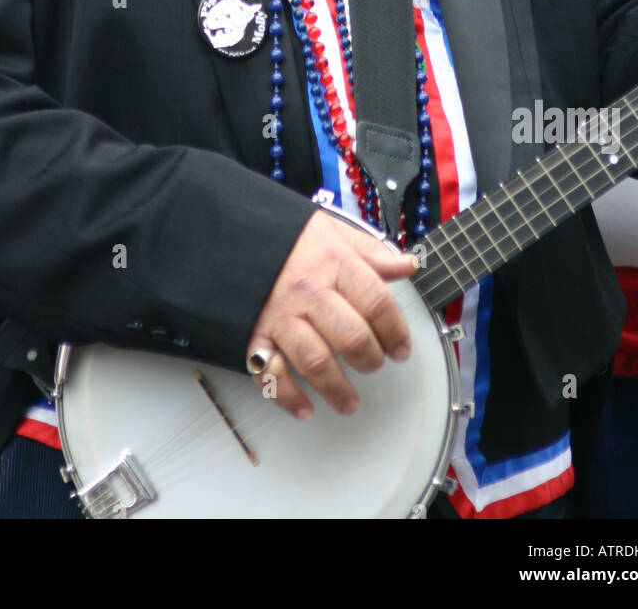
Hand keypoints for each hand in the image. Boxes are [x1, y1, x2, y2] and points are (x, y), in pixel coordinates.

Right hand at [246, 211, 416, 419]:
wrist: (228, 235)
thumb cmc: (285, 236)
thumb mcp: (331, 229)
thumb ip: (370, 252)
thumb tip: (408, 264)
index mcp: (332, 262)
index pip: (376, 302)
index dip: (395, 331)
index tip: (401, 349)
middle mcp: (307, 291)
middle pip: (351, 337)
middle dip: (370, 360)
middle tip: (374, 366)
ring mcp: (279, 315)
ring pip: (315, 362)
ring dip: (337, 389)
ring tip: (350, 403)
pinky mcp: (252, 335)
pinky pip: (271, 374)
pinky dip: (288, 397)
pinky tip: (304, 408)